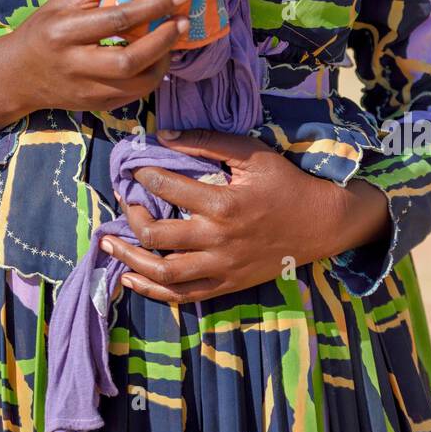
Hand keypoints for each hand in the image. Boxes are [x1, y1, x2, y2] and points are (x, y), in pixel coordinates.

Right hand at [0, 0, 191, 137]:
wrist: (18, 75)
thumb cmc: (45, 27)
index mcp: (64, 31)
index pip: (116, 19)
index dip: (153, 6)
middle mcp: (74, 64)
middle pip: (129, 60)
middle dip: (164, 40)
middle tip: (183, 22)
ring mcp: (85, 91)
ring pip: (137, 84)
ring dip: (164, 61)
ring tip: (173, 40)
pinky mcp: (95, 106)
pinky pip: (134, 96)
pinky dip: (152, 77)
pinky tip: (158, 58)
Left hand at [100, 128, 391, 303]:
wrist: (321, 223)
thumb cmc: (286, 183)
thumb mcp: (251, 153)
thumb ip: (206, 142)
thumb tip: (162, 136)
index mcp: (223, 203)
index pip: (168, 188)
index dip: (144, 176)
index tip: (134, 169)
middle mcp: (218, 239)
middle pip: (157, 234)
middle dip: (132, 216)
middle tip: (123, 201)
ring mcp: (221, 267)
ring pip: (163, 272)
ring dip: (130, 259)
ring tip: (109, 243)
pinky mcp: (226, 285)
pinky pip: (182, 295)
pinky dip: (152, 291)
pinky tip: (130, 279)